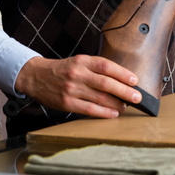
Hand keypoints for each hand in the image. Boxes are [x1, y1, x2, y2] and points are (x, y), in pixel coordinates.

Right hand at [14, 55, 141, 118]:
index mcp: (82, 61)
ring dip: (116, 104)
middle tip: (137, 97)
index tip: (135, 80)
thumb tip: (120, 79)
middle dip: (124, 91)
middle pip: (106, 83)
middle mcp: (78, 74)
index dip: (123, 73)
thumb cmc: (63, 69)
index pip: (106, 66)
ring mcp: (72, 89)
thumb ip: (96, 68)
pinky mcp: (67, 103)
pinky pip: (89, 109)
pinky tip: (112, 113)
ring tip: (125, 106)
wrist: (36, 76)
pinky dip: (103, 113)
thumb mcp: (79, 62)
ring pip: (99, 98)